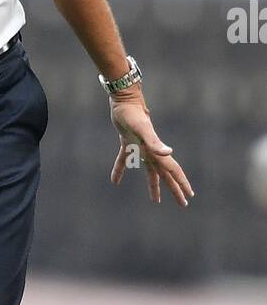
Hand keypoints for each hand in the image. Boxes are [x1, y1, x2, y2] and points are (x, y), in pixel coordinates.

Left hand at [108, 92, 193, 207]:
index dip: (181, 184)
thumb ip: (155, 142)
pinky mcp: (127, 142)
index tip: (190, 196)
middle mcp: (152, 151)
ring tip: (156, 201)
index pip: (173, 171)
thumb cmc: (133, 114)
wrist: (124, 100)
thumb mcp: (143, 129)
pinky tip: (115, 181)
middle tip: (183, 204)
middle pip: (166, 175)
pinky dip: (120, 171)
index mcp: (157, 151)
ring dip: (154, 185)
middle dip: (174, 189)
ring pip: (150, 172)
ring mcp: (140, 147)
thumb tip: (168, 153)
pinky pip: (124, 161)